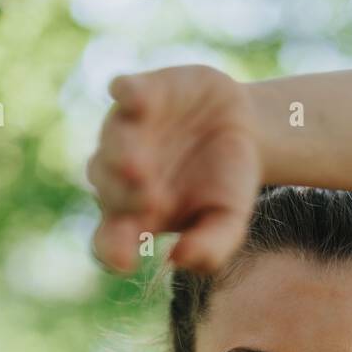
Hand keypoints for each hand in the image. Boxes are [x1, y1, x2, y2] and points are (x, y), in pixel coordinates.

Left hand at [85, 64, 261, 274]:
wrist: (245, 130)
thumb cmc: (226, 186)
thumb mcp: (228, 223)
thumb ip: (209, 249)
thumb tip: (179, 259)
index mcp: (136, 216)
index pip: (109, 240)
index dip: (112, 249)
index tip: (125, 260)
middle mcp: (120, 176)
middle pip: (107, 191)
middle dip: (123, 198)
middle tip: (150, 201)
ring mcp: (128, 132)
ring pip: (109, 146)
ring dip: (121, 156)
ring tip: (139, 168)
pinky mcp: (141, 92)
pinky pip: (125, 91)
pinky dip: (129, 95)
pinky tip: (141, 102)